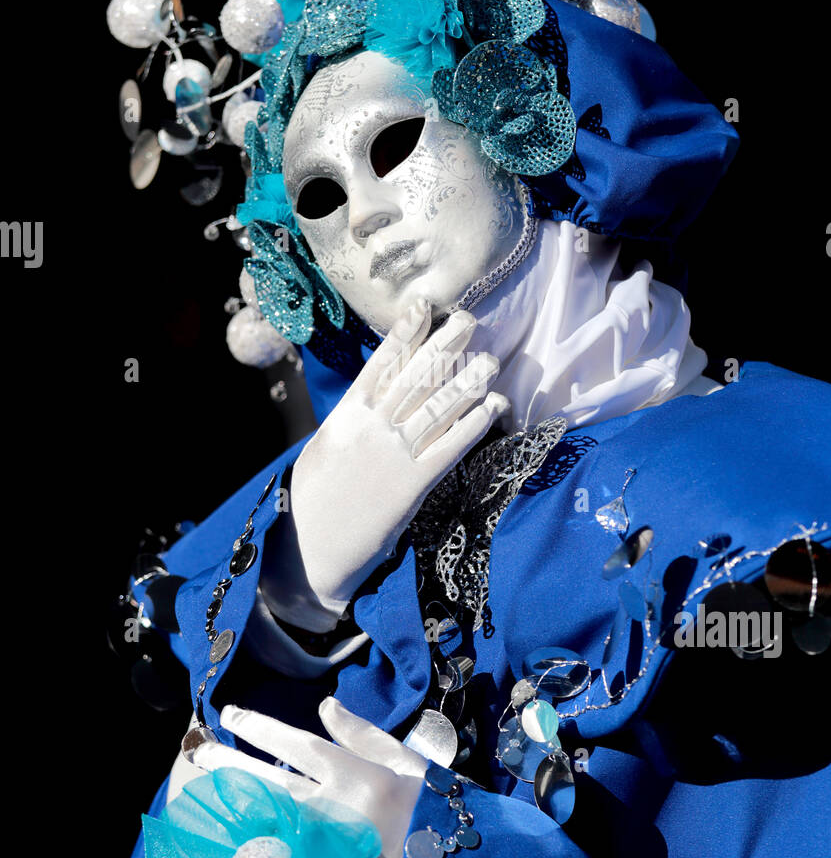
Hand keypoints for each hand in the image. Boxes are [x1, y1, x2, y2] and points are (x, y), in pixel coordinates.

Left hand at [191, 697, 428, 857]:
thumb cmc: (426, 806)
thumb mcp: (401, 759)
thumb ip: (360, 733)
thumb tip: (324, 706)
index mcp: (352, 775)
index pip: (294, 745)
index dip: (259, 729)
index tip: (230, 715)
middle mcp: (330, 808)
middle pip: (268, 781)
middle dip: (230, 764)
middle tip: (200, 751)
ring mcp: (321, 845)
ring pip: (266, 817)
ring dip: (234, 800)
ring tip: (205, 786)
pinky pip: (275, 853)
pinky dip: (249, 841)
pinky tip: (226, 831)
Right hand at [271, 297, 508, 620]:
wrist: (311, 550)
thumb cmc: (312, 499)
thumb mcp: (323, 448)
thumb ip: (349, 420)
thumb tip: (373, 393)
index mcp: (346, 416)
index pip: (380, 365)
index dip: (404, 334)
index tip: (423, 307)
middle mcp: (371, 429)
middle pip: (415, 378)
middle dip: (444, 346)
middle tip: (468, 319)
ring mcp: (393, 456)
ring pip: (438, 408)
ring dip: (468, 381)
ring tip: (489, 360)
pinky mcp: (412, 486)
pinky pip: (450, 448)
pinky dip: (473, 425)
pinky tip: (493, 407)